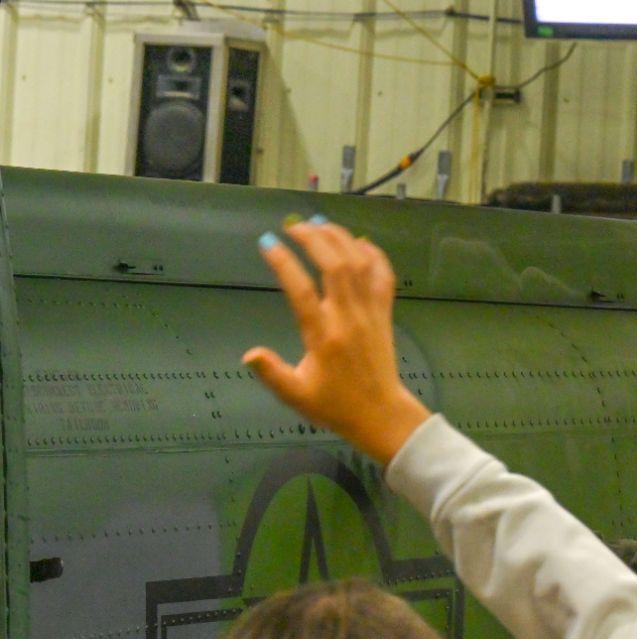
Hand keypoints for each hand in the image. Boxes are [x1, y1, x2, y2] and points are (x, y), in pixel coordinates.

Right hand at [243, 219, 429, 464]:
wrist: (381, 414)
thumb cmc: (334, 405)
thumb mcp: (296, 395)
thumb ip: (272, 373)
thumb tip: (248, 354)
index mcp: (324, 337)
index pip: (301, 292)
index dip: (284, 264)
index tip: (267, 243)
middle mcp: (349, 319)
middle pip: (335, 267)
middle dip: (314, 240)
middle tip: (292, 226)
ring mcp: (370, 314)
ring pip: (360, 266)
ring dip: (341, 240)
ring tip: (319, 224)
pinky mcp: (385, 314)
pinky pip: (384, 277)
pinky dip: (374, 255)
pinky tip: (360, 241)